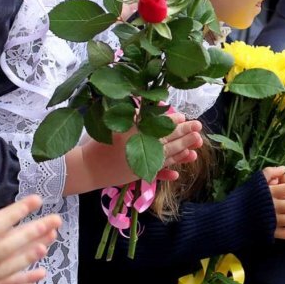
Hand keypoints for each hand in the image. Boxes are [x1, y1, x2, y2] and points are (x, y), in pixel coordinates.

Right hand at [65, 112, 203, 193]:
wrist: (85, 168)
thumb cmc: (98, 141)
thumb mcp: (116, 122)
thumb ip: (136, 115)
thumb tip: (156, 108)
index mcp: (136, 134)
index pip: (158, 126)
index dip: (173, 122)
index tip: (183, 116)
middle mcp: (141, 149)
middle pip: (167, 141)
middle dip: (184, 134)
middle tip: (199, 127)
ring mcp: (141, 164)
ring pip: (166, 156)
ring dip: (183, 152)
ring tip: (197, 147)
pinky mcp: (137, 175)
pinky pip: (155, 174)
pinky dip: (166, 173)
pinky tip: (177, 173)